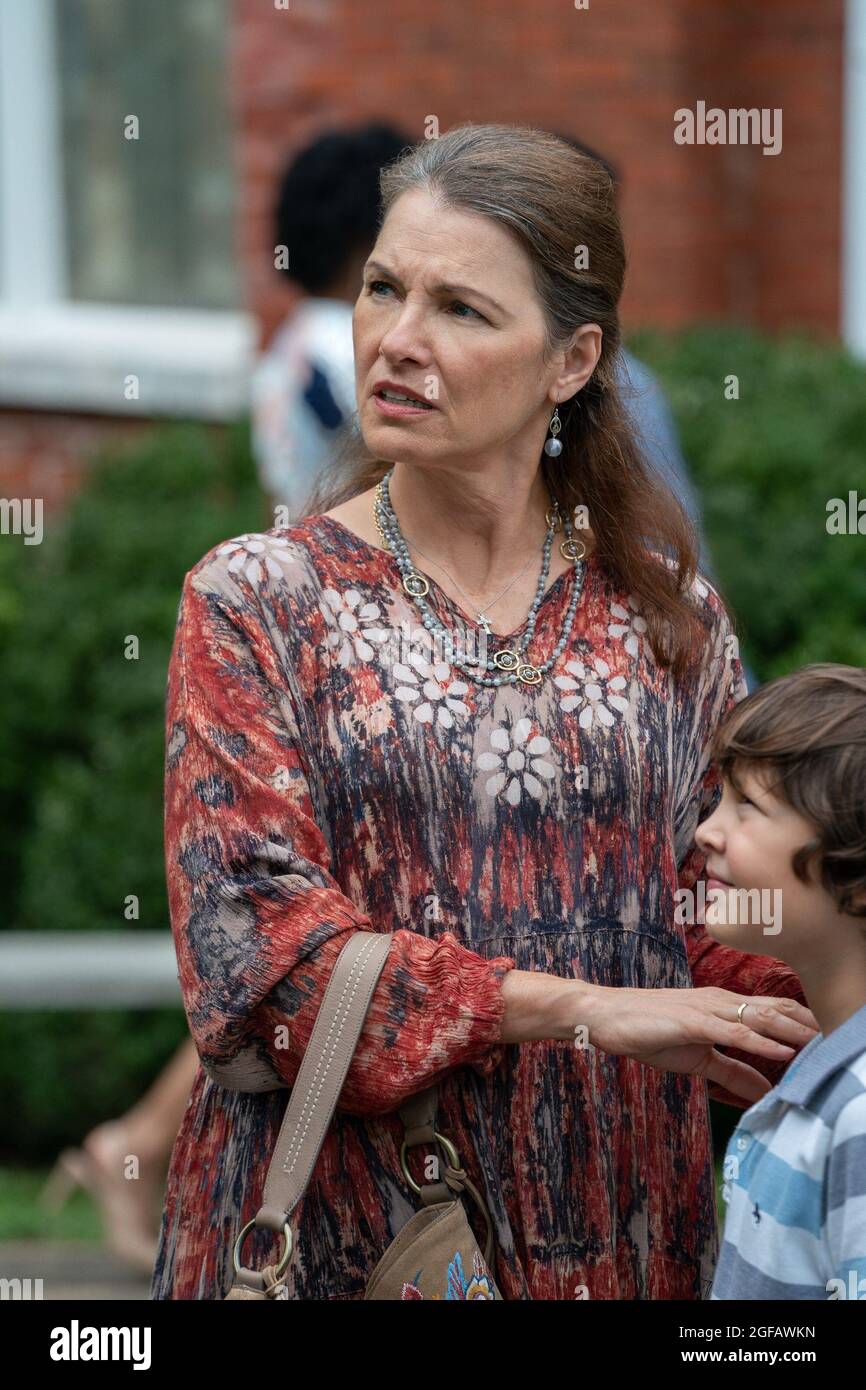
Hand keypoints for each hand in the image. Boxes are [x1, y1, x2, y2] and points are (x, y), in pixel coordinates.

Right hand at [578, 986, 818, 1104]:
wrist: (604, 1016)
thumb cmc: (646, 1032)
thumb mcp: (696, 1059)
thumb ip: (731, 1072)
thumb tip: (764, 1091)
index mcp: (721, 1006)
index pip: (773, 1011)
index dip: (805, 1022)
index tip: (833, 1037)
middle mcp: (720, 1001)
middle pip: (776, 1010)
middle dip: (811, 1024)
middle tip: (843, 1037)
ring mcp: (707, 1009)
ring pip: (760, 1018)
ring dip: (796, 1032)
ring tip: (826, 1044)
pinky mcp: (693, 1022)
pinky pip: (733, 1032)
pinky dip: (762, 1042)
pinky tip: (784, 1052)